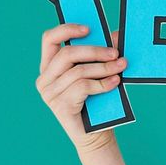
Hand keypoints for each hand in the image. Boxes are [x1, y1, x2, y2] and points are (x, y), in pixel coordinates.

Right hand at [35, 23, 127, 152]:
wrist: (96, 136)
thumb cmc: (96, 102)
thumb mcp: (97, 74)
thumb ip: (101, 55)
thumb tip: (117, 34)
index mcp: (49, 67)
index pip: (49, 39)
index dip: (67, 29)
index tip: (89, 28)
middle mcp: (44, 79)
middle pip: (67, 54)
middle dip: (94, 51)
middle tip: (115, 53)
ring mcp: (49, 94)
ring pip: (78, 71)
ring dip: (103, 68)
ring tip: (120, 68)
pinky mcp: (60, 106)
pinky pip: (83, 87)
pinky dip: (102, 83)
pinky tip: (114, 82)